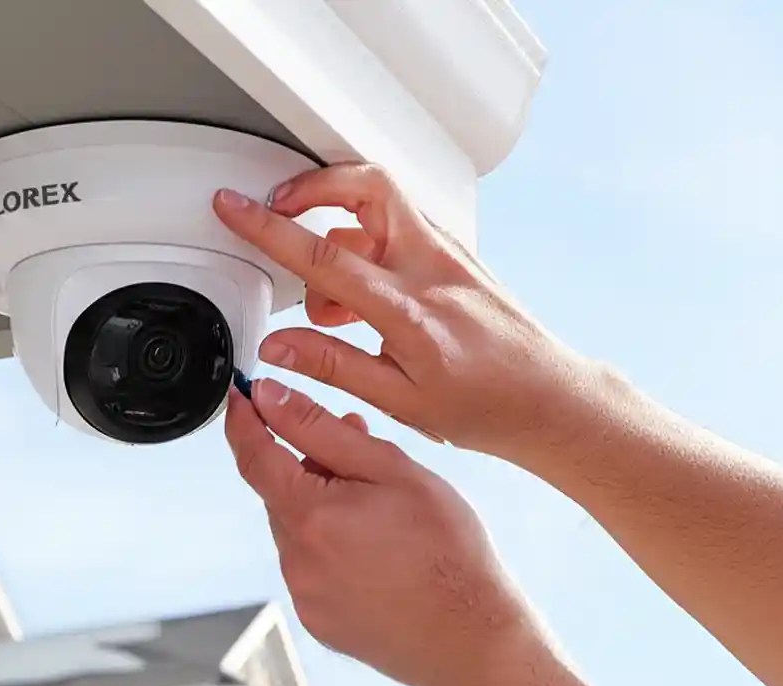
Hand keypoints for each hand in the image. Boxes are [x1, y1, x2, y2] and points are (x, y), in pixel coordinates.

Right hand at [213, 164, 606, 464]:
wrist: (548, 398)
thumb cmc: (486, 405)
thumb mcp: (398, 400)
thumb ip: (332, 365)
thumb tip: (279, 348)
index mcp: (410, 309)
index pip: (324, 253)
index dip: (269, 228)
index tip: (234, 208)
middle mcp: (432, 267)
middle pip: (367, 183)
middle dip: (313, 184)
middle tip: (280, 204)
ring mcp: (449, 255)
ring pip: (383, 202)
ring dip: (339, 224)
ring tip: (325, 294)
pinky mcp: (457, 256)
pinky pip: (400, 227)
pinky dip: (367, 243)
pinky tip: (362, 292)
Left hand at [225, 378, 610, 685]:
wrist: (471, 638)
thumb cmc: (446, 551)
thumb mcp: (391, 469)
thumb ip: (322, 430)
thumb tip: (269, 399)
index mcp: (311, 515)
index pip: (253, 455)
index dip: (244, 420)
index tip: (243, 395)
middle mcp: (296, 559)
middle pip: (281, 492)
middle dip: (309, 465)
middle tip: (359, 451)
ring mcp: (304, 595)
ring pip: (298, 529)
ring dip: (324, 507)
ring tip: (384, 510)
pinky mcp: (317, 619)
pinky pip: (312, 566)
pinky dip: (333, 547)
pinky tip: (379, 551)